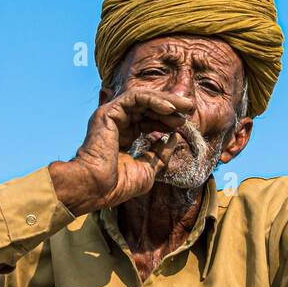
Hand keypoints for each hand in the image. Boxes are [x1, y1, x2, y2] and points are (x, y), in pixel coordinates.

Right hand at [48, 88, 195, 215]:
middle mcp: (116, 124)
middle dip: (170, 107)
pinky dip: (154, 100)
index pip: (147, 121)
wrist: (97, 188)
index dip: (166, 121)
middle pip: (146, 107)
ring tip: (185, 107)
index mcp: (123, 137)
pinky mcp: (108, 112)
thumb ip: (161, 153)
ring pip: (142, 99)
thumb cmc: (117, 185)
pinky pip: (135, 98)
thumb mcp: (148, 169)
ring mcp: (111, 116)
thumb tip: (174, 137)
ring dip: (166, 101)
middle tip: (190, 109)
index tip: (183, 125)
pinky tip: (170, 109)